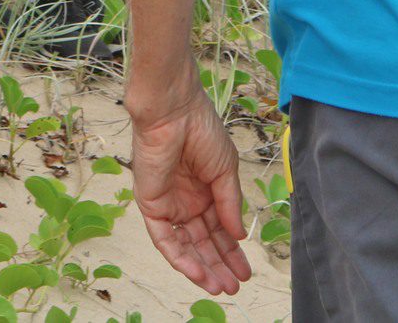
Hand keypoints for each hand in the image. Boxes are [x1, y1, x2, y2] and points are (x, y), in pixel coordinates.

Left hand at [128, 90, 252, 294]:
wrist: (175, 112)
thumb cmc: (202, 131)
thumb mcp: (226, 171)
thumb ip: (230, 204)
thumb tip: (239, 235)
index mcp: (206, 191)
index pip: (220, 229)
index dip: (232, 251)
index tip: (246, 271)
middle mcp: (186, 201)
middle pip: (204, 242)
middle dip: (219, 265)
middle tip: (234, 286)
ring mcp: (169, 205)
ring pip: (185, 246)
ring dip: (201, 267)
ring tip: (219, 286)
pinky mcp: (151, 206)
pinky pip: (165, 239)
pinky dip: (180, 257)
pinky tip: (197, 272)